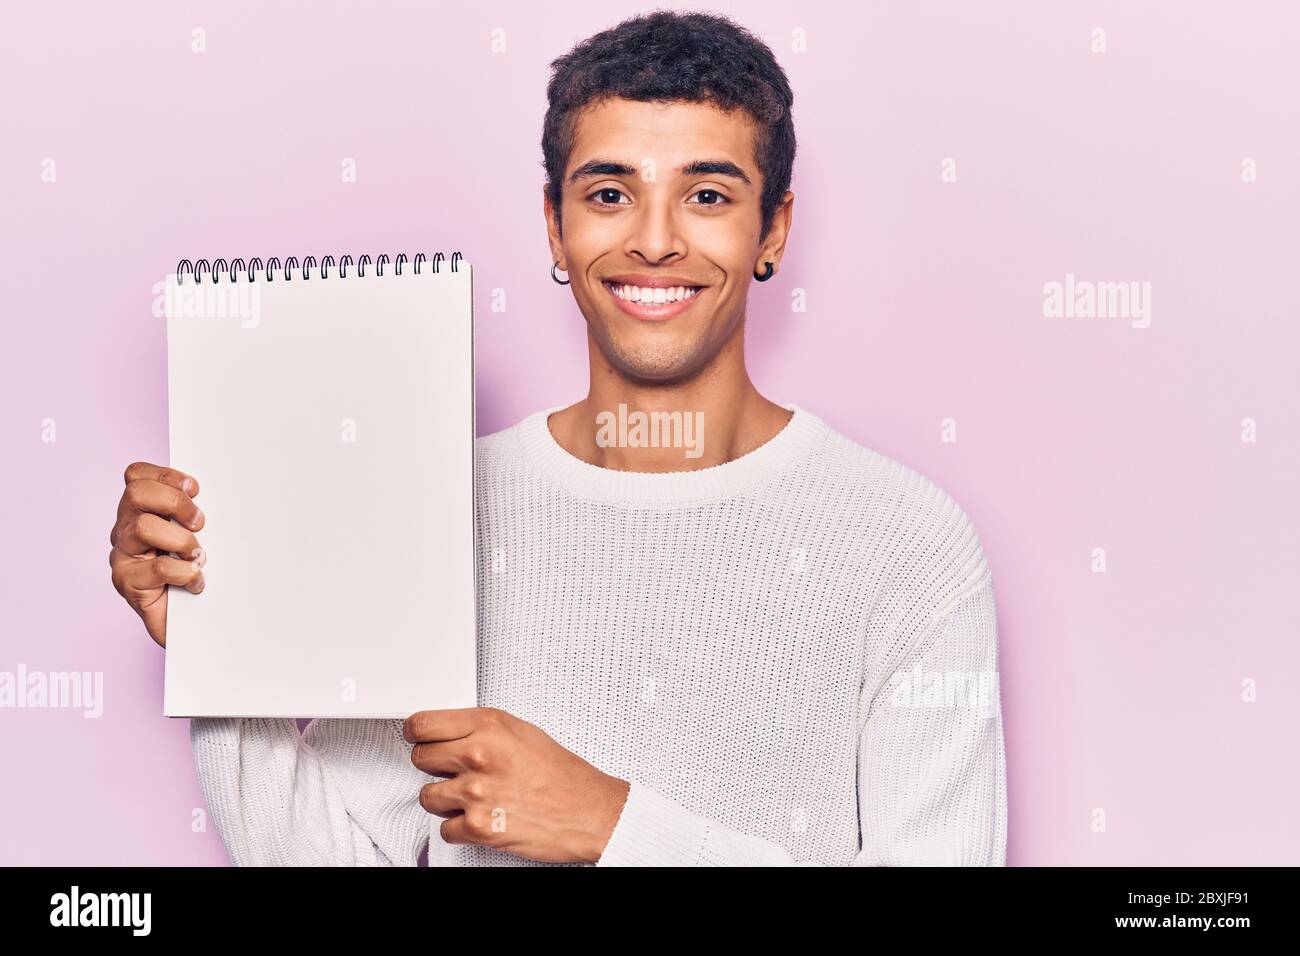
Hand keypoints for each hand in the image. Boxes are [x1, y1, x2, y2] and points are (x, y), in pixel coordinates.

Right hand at [109, 462, 206, 646]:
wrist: (189, 623)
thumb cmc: (192, 573)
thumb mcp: (194, 535)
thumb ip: (191, 513)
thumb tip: (212, 495)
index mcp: (139, 511)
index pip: (136, 476)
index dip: (165, 475)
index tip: (194, 489)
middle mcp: (124, 530)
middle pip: (136, 494)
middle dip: (175, 502)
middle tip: (199, 522)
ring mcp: (122, 556)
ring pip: (144, 528)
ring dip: (182, 540)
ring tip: (197, 557)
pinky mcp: (127, 583)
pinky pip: (158, 567)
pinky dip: (185, 573)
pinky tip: (195, 582)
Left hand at [403, 707, 630, 862]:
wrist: (589, 811)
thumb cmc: (562, 774)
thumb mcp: (521, 732)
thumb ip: (481, 729)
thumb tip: (447, 733)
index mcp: (489, 725)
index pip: (422, 724)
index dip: (416, 734)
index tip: (418, 738)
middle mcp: (479, 755)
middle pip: (420, 758)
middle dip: (435, 766)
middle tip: (455, 771)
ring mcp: (476, 793)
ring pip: (427, 796)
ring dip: (446, 800)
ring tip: (473, 797)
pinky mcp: (478, 828)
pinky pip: (444, 829)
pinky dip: (460, 828)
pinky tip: (482, 817)